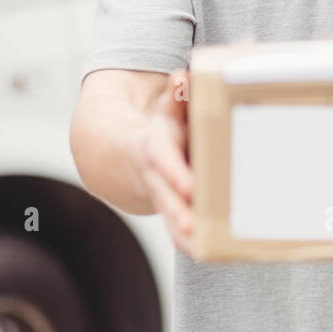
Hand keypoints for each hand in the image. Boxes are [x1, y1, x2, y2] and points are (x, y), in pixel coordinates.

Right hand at [137, 70, 196, 257]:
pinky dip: (192, 243)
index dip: (174, 173)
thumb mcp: (167, 109)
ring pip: (171, 218)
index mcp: (156, 148)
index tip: (189, 187)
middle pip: (165, 197)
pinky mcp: (172, 212)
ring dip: (185, 235)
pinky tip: (210, 254)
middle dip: (178, 211)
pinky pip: (180, 232)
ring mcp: (162, 197)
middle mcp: (157, 177)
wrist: (122, 157)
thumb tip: (183, 77)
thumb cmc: (162, 130)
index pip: (161, 160)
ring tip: (202, 248)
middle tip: (191, 227)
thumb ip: (178, 95)